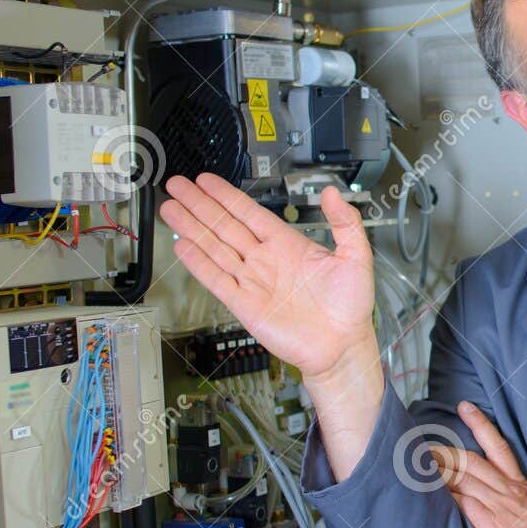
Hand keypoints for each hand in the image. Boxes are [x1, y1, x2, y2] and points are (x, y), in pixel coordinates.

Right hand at [158, 174, 377, 387]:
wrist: (343, 346)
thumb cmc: (350, 306)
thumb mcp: (356, 257)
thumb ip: (345, 222)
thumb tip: (332, 193)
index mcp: (288, 245)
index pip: (250, 214)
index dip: (227, 197)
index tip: (207, 181)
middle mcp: (266, 261)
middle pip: (225, 226)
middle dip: (200, 205)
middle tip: (177, 185)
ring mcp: (253, 282)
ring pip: (215, 249)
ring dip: (192, 228)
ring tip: (170, 209)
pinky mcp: (245, 305)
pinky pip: (217, 279)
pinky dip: (198, 263)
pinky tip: (182, 246)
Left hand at [431, 401, 526, 527]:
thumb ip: (518, 506)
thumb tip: (502, 507)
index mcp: (520, 485)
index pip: (498, 447)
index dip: (480, 425)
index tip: (465, 408)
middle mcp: (507, 490)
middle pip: (470, 460)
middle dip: (443, 450)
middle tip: (420, 442)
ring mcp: (498, 506)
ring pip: (462, 478)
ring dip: (436, 471)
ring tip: (413, 465)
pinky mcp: (491, 525)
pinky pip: (463, 505)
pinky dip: (445, 497)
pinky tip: (427, 495)